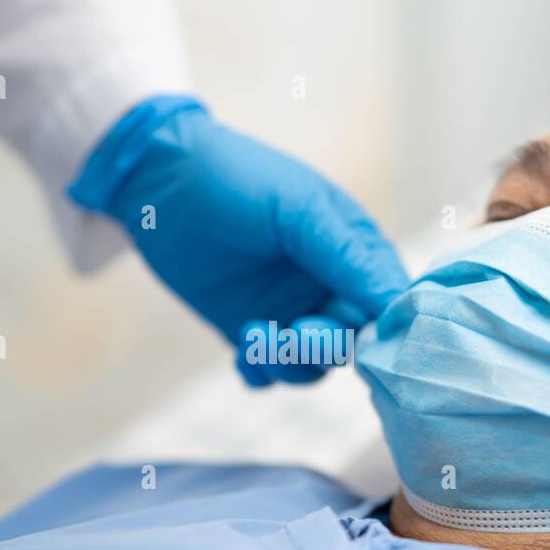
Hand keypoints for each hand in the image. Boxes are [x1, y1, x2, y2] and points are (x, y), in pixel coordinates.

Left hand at [69, 97, 407, 384]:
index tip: (369, 342)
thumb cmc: (234, 178)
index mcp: (353, 248)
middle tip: (296, 331)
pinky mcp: (248, 327)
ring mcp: (288, 309)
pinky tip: (241, 353)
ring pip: (312, 363)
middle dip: (327, 344)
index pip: (387, 300)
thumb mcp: (299, 209)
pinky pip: (269, 370)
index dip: (384, 326)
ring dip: (290, 362)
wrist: (155, 180)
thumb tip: (395, 301)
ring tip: (255, 338)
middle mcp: (327, 284)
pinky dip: (261, 371)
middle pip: (351, 340)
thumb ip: (347, 256)